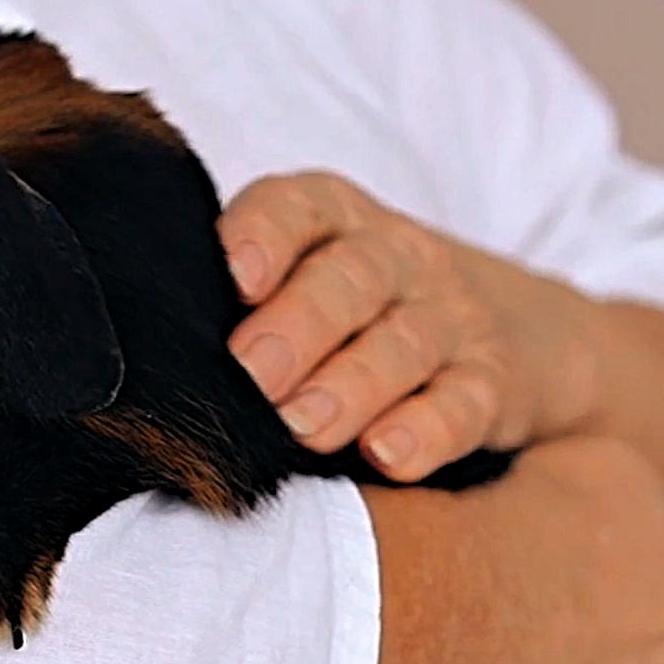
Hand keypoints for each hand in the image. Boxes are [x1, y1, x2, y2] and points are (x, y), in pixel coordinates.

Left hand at [218, 172, 603, 481]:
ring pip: (404, 343)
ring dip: (351, 386)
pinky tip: (388, 456)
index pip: (298, 207)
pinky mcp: (492, 382)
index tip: (233, 276)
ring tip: (304, 427)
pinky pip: (465, 402)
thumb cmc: (355, 308)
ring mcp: (450, 317)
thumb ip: (242, 302)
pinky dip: (428, 430)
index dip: (264, 235)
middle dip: (299, 325)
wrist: (508, 326)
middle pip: (352, 279)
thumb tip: (154, 360)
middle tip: (254, 374)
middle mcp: (396, 258)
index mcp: (335, 218)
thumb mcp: (306, 275)